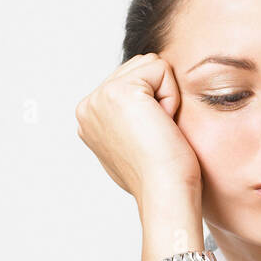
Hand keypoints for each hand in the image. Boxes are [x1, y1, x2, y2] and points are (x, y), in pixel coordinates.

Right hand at [75, 53, 203, 208]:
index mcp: (90, 118)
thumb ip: (128, 121)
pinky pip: (161, 69)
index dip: (154, 105)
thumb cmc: (161, 178)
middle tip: (157, 135)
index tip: (150, 140)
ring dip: (166, 97)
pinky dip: (171, 97)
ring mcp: (99, 97)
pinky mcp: (119, 91)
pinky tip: (163, 125)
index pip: (134, 80)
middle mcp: (89, 106)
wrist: (166, 194)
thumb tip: (137, 112)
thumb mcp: (134, 145)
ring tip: (159, 130)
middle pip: (141, 68)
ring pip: (150, 66)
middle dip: (159, 97)